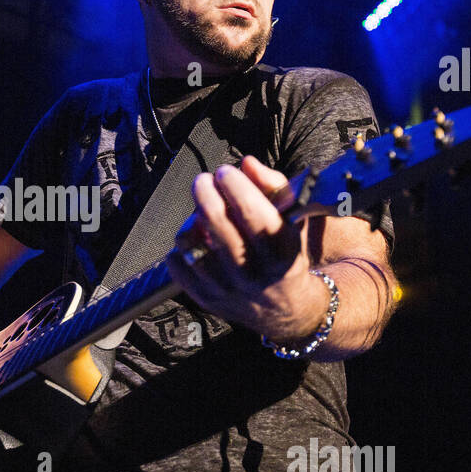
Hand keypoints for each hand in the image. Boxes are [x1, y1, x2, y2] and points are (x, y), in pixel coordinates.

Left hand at [166, 155, 321, 337]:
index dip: (234, 185)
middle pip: (216, 223)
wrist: (286, 308)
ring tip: (200, 214)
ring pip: (192, 244)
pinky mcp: (207, 300)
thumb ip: (274, 186)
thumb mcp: (292, 221)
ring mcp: (228, 290)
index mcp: (282, 251)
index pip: (252, 211)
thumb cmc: (285, 253)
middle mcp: (255, 274)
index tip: (225, 171)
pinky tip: (195, 239)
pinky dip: (181, 247)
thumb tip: (248, 162)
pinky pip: (178, 265)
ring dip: (191, 221)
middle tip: (203, 181)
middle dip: (205, 193)